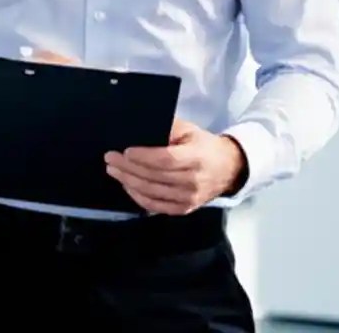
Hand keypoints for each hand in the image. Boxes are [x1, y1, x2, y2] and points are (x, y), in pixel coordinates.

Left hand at [105, 119, 247, 214]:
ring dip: (128, 181)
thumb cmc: (203, 145)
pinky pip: (156, 205)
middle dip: (128, 167)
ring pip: (152, 192)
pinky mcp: (184, 209)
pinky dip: (138, 197)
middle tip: (110, 158)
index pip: (166, 160)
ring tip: (113, 170)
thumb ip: (167, 129)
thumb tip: (139, 129)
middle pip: (154, 176)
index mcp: (196, 158)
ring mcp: (189, 198)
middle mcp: (193, 181)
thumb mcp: (189, 130)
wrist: (228, 169)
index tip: (125, 151)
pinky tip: (126, 186)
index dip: (144, 157)